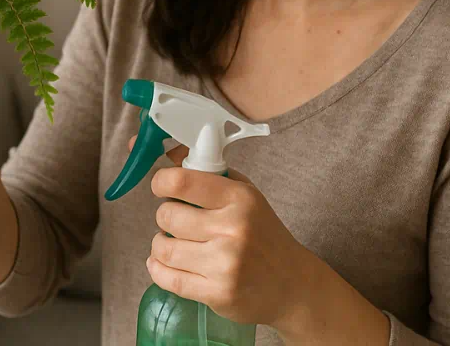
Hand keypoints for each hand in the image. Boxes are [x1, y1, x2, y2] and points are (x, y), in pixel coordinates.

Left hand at [128, 134, 312, 330]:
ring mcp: (224, 263)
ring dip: (160, 245)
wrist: (292, 283)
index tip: (161, 187)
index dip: (161, 182)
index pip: (182, 181)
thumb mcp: (246, 195)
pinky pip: (168, 278)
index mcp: (239, 198)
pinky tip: (164, 264)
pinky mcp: (217, 293)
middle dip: (165, 218)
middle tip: (176, 222)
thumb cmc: (263, 234)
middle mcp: (233, 229)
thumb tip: (170, 156)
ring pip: (163, 248)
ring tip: (172, 244)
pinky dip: (158, 270)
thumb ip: (210, 174)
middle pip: (167, 215)